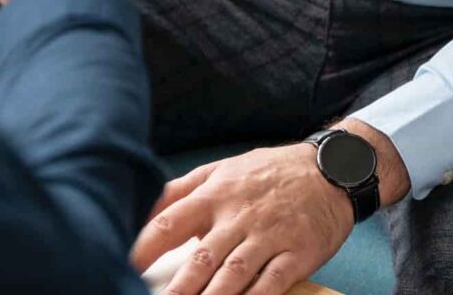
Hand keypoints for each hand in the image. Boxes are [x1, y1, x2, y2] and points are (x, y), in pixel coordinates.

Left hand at [131, 123, 405, 294]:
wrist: (330, 170)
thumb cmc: (268, 173)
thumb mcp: (223, 169)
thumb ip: (182, 190)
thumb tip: (142, 208)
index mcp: (216, 194)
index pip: (170, 222)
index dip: (143, 247)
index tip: (122, 267)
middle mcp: (240, 216)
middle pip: (200, 258)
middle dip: (176, 289)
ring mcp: (270, 236)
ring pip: (233, 275)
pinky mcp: (298, 253)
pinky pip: (271, 284)